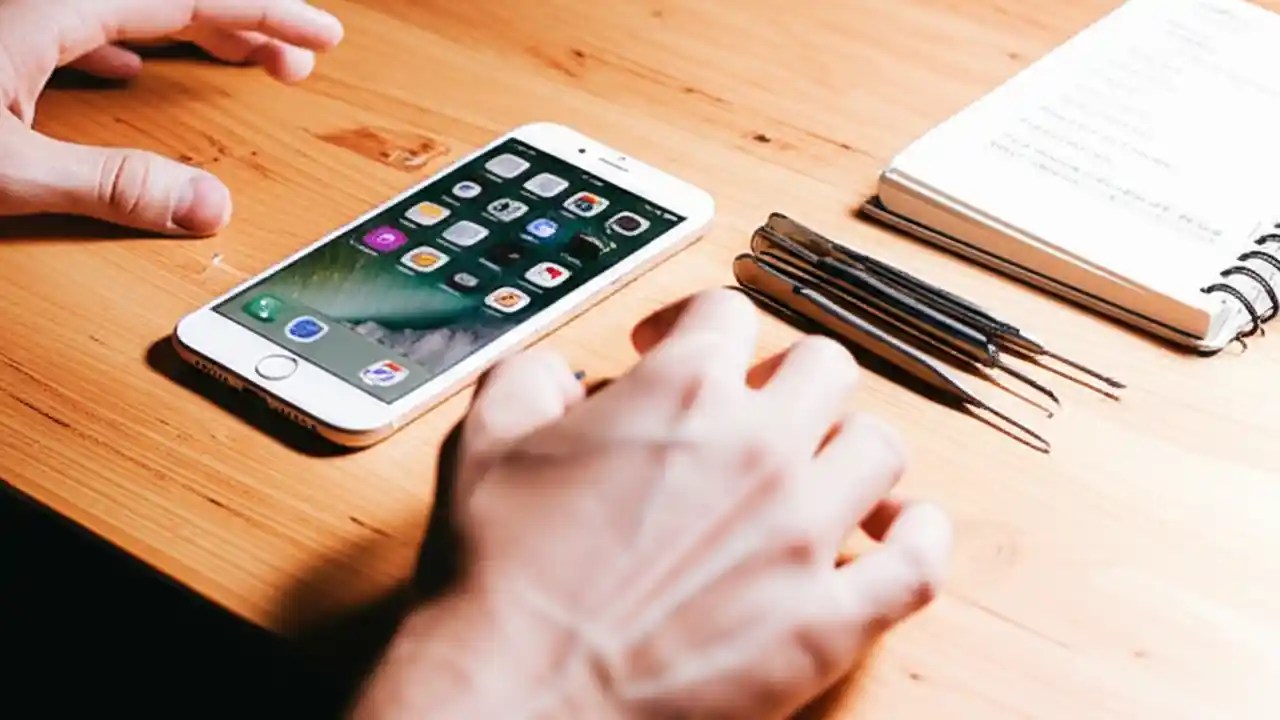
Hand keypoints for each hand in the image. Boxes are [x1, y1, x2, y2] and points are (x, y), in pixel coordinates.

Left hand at [0, 0, 343, 235]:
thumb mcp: (5, 168)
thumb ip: (109, 186)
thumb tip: (210, 207)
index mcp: (52, 8)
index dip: (269, 15)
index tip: (322, 37)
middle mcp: (39, 3)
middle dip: (250, 27)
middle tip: (298, 66)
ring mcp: (18, 21)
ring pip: (133, 14)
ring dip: (198, 34)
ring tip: (243, 63)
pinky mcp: (1, 46)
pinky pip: (87, 32)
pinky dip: (132, 49)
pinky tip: (131, 73)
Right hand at [355, 290, 952, 718]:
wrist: (523, 694)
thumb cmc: (504, 581)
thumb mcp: (486, 446)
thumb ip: (530, 377)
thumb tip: (558, 371)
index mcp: (681, 394)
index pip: (726, 314)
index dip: (696, 322)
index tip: (676, 347)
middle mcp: (758, 448)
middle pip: (824, 367)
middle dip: (788, 376)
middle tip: (758, 407)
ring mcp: (804, 534)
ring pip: (879, 448)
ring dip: (851, 447)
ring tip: (823, 466)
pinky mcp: (828, 621)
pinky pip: (917, 564)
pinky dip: (921, 537)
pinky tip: (901, 529)